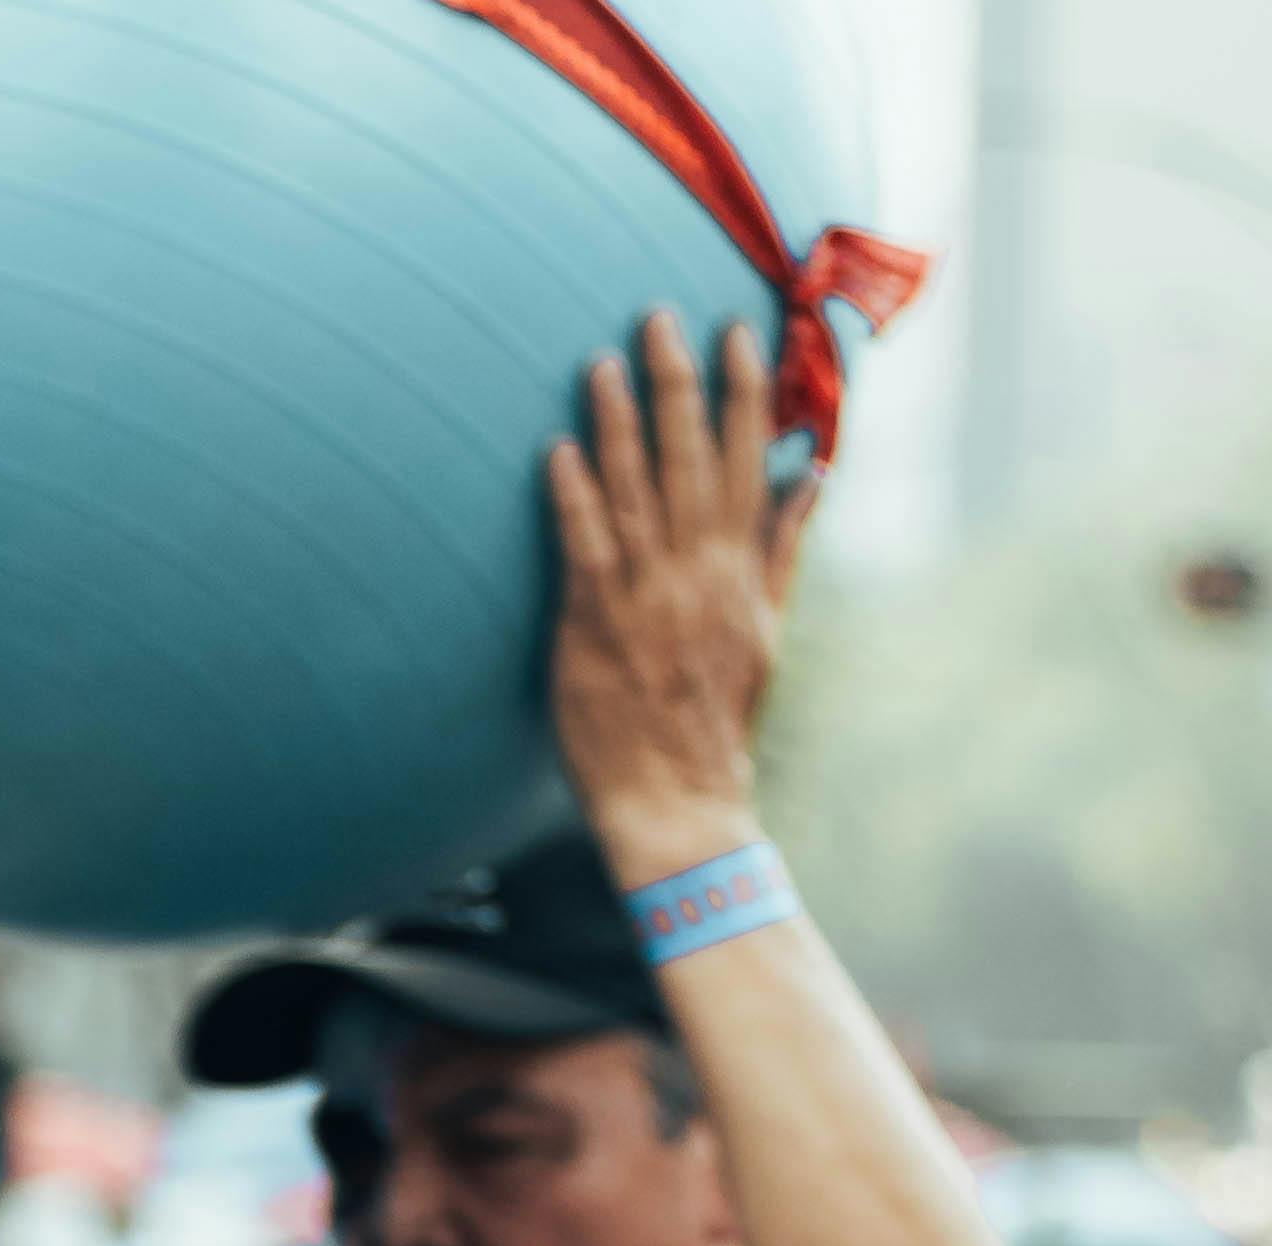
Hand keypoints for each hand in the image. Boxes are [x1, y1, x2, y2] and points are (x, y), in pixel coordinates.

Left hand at [543, 313, 817, 875]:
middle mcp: (697, 569)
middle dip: (677, 382)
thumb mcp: (766, 629)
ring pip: (634, 490)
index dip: (744, 390)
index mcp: (740, 566)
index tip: (738, 330)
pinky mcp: (594, 626)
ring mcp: (645, 595)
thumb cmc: (714, 718)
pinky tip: (558, 450)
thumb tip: (815, 477)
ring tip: (601, 361)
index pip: (749, 457)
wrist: (679, 800)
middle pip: (691, 457)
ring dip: (617, 421)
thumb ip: (784, 547)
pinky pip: (584, 547)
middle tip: (660, 316)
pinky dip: (572, 496)